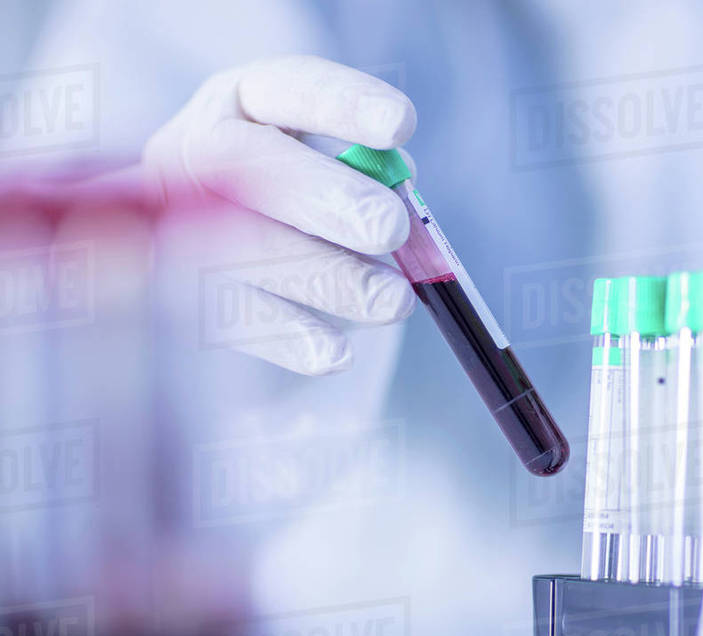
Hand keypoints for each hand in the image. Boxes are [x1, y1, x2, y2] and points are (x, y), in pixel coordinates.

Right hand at [142, 55, 417, 374]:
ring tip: (393, 302)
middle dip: (326, 197)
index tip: (402, 125)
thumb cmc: (299, 194)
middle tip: (390, 228)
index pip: (289, 88)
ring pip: (243, 249)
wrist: (205, 241)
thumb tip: (400, 206)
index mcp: (240, 102)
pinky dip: (289, 337)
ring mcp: (173, 221)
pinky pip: (231, 317)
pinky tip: (335, 353)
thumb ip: (365, 174)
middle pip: (250, 166)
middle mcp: (194, 150)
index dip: (343, 103)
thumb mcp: (327, 160)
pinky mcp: (174, 291)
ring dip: (327, 278)